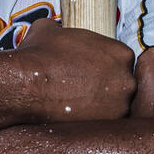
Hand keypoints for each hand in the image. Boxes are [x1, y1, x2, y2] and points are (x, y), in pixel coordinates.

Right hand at [15, 17, 136, 122]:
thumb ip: (63, 29)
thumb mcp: (50, 29)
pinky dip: (92, 120)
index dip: (105, 67)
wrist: (26, 83)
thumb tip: (55, 30)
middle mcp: (126, 79)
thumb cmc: (39, 56)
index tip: (92, 72)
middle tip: (86, 89)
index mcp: (121, 53)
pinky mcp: (106, 124)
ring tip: (79, 104)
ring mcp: (120, 105)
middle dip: (106, 87)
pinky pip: (103, 122)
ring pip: (115, 106)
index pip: (121, 61)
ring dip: (101, 106)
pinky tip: (76, 115)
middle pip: (122, 84)